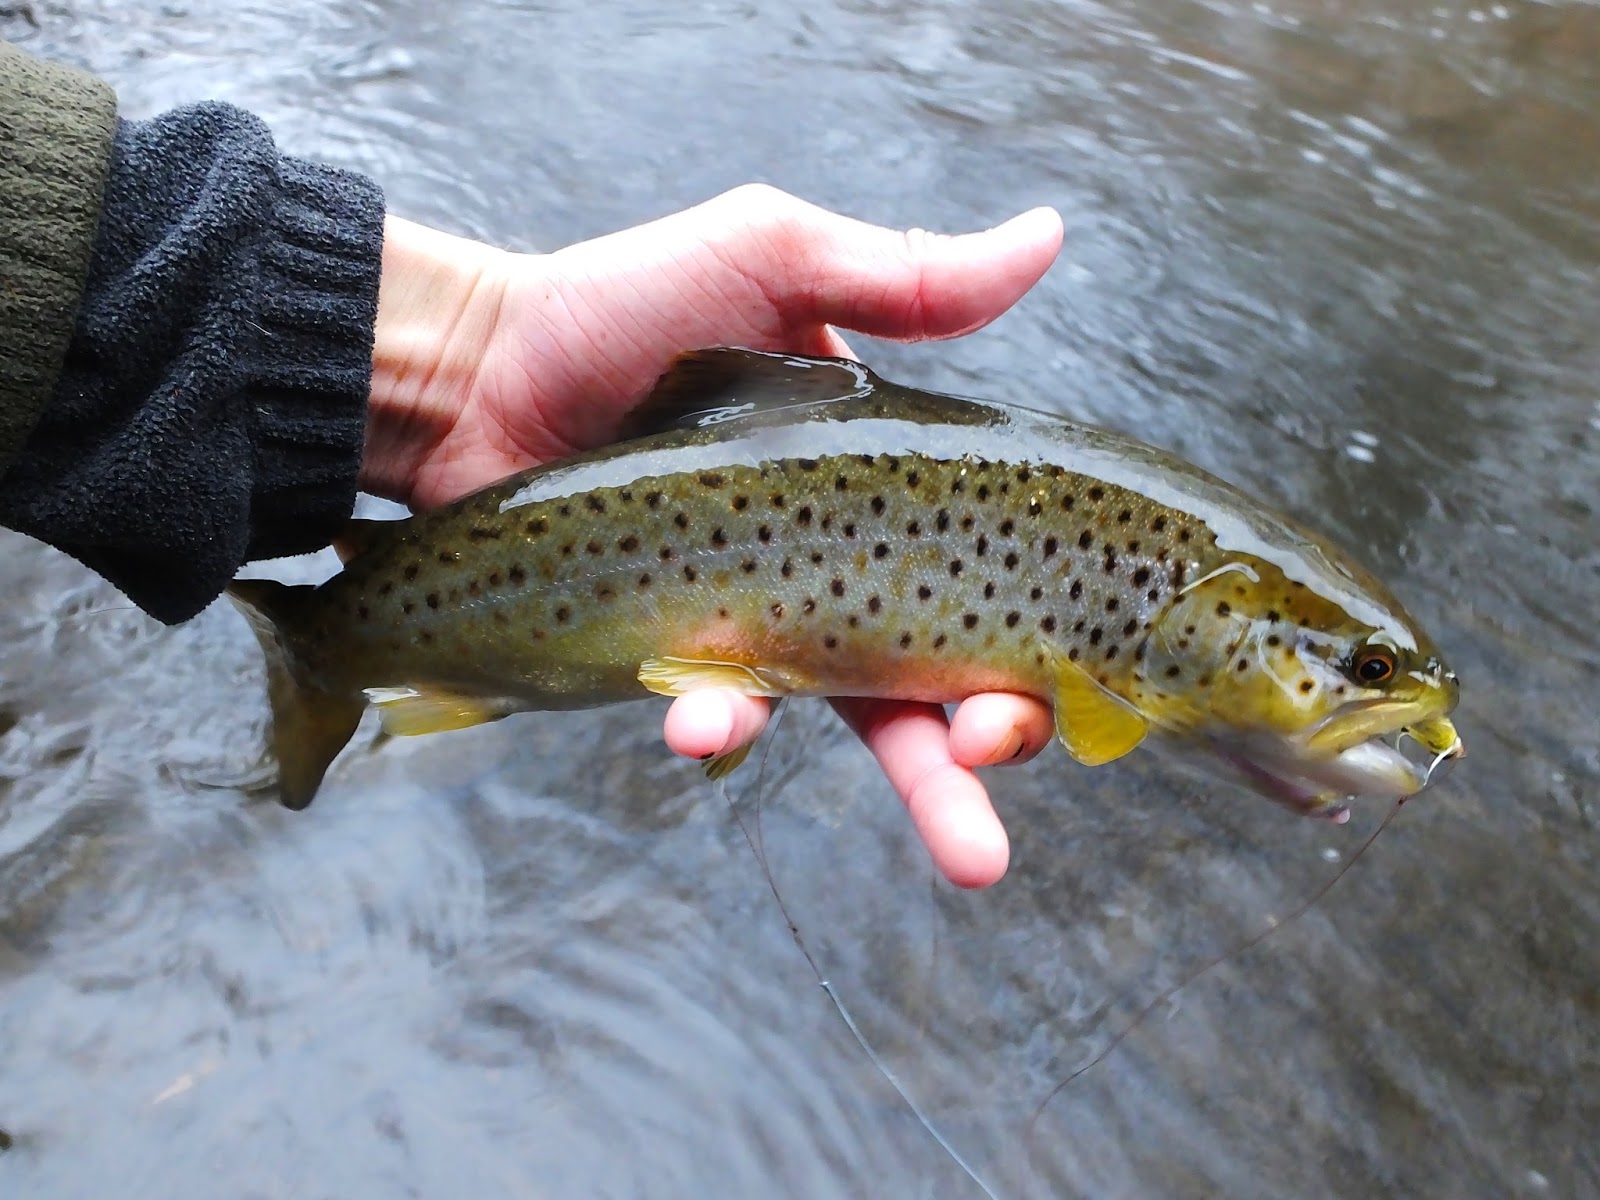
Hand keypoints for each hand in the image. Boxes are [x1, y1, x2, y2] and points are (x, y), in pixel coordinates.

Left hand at [363, 185, 1063, 887]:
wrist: (474, 371)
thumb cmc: (619, 304)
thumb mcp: (771, 256)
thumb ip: (903, 276)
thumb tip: (1048, 234)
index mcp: (887, 480)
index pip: (990, 565)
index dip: (1039, 632)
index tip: (1070, 675)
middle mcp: (840, 559)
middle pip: (945, 672)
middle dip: (988, 752)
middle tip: (1003, 806)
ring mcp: (762, 616)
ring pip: (856, 721)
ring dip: (911, 784)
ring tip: (948, 841)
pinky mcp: (682, 653)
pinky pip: (726, 710)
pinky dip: (726, 725)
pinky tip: (706, 725)